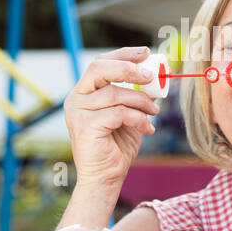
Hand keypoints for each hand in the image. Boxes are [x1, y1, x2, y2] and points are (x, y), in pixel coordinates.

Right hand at [62, 47, 159, 185]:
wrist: (106, 178)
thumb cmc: (117, 146)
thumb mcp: (129, 115)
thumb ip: (136, 96)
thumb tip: (155, 78)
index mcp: (84, 92)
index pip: (100, 63)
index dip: (123, 54)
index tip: (146, 52)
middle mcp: (76, 99)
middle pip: (99, 69)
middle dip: (128, 69)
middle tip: (149, 76)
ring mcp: (77, 113)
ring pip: (114, 94)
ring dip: (141, 101)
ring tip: (154, 111)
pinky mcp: (85, 127)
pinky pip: (118, 113)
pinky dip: (138, 118)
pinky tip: (147, 128)